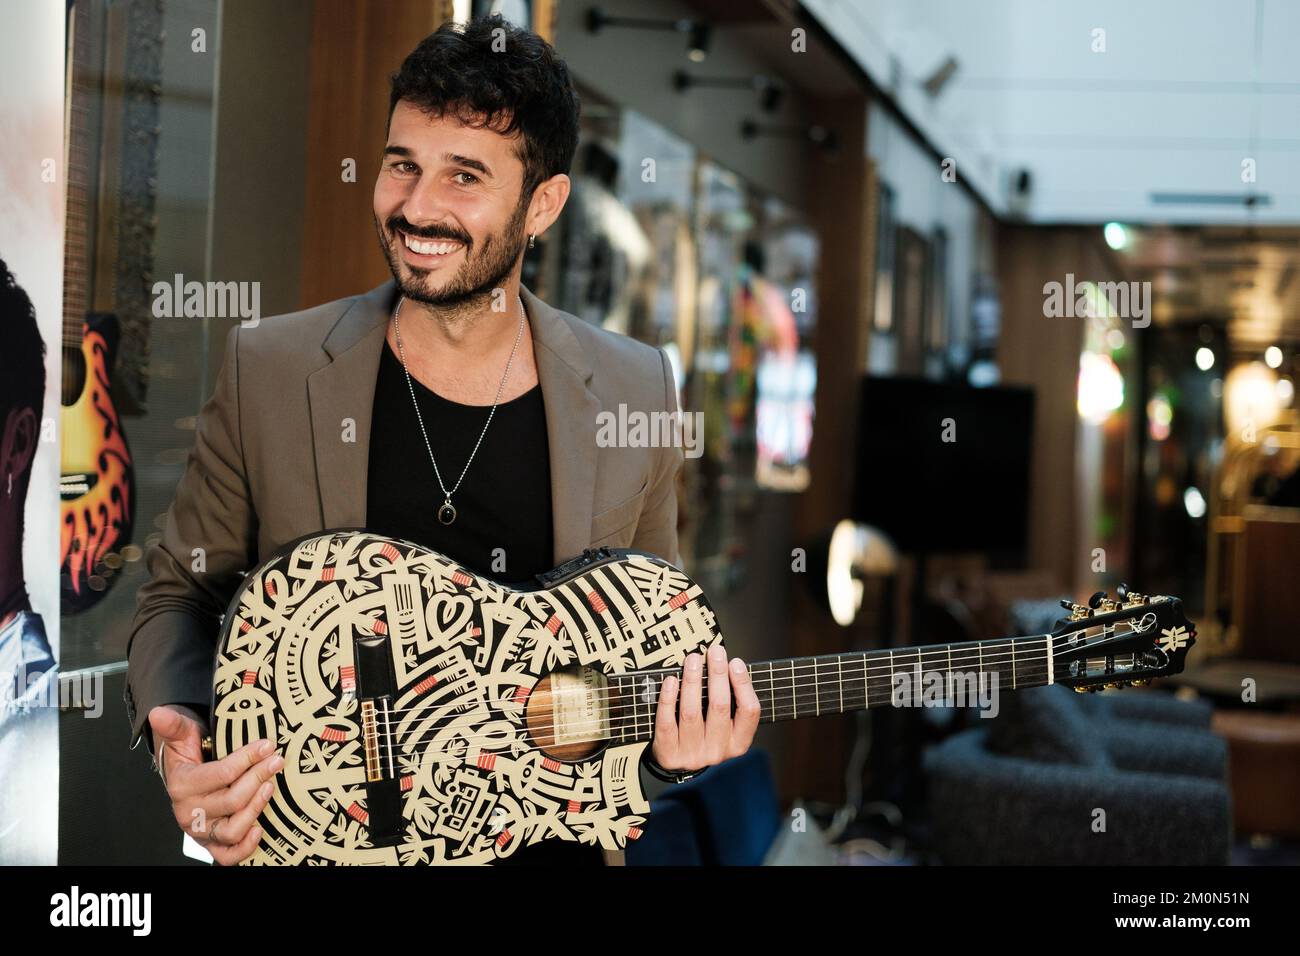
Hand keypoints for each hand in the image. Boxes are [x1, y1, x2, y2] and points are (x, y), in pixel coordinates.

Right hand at [149, 704, 281, 864]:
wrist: (183, 776)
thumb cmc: (187, 755)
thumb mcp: (181, 735)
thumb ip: (173, 725)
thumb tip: (158, 713)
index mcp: (182, 785)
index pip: (222, 773)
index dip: (247, 758)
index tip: (267, 744)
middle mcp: (188, 811)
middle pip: (232, 800)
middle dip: (258, 777)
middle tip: (276, 760)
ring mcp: (199, 830)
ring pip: (232, 829)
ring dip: (256, 808)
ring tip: (270, 786)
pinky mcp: (210, 843)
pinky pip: (226, 856)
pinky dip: (243, 848)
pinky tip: (260, 830)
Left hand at [650, 643, 759, 772]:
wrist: (676, 761)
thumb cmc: (703, 732)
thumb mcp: (723, 723)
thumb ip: (728, 698)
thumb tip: (724, 662)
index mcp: (738, 743)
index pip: (749, 711)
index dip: (743, 684)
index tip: (735, 662)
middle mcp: (718, 751)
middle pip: (719, 707)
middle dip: (717, 675)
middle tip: (714, 652)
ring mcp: (693, 755)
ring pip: (692, 712)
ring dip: (692, 681)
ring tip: (693, 660)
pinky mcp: (669, 754)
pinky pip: (667, 722)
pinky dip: (668, 698)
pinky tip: (671, 680)